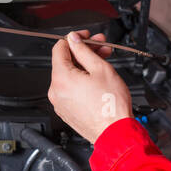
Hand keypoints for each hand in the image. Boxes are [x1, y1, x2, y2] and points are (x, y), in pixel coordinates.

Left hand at [47, 29, 132, 143]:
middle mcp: (56, 91)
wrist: (115, 133)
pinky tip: (97, 77)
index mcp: (61, 78)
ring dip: (85, 65)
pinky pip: (71, 89)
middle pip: (65, 62)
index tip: (85, 37)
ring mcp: (60, 102)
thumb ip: (84, 51)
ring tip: (103, 60)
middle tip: (100, 46)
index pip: (59, 48)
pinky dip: (82, 80)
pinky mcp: (67, 110)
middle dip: (83, 52)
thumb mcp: (100, 69)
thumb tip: (74, 40)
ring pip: (69, 76)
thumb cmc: (110, 106)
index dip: (74, 38)